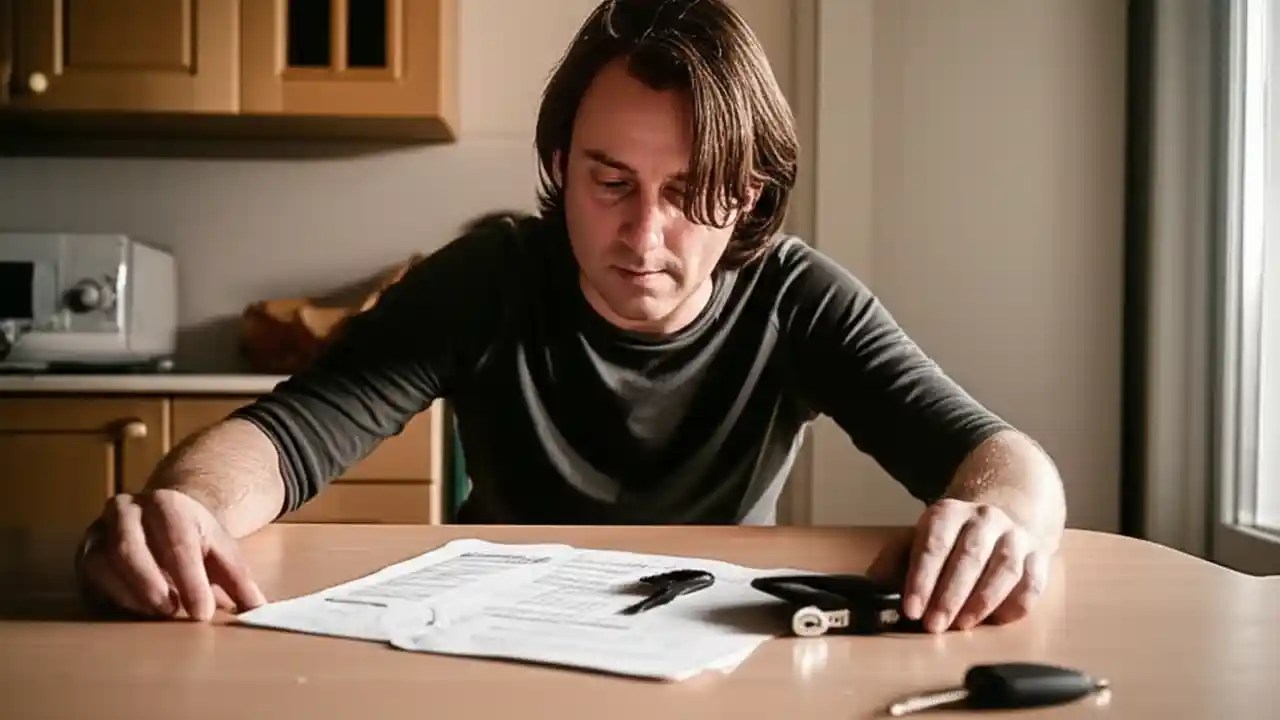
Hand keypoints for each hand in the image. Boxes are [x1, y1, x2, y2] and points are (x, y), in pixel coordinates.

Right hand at [75, 489, 266, 620]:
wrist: (162, 517)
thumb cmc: (195, 539)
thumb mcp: (222, 553)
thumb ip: (239, 579)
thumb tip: (258, 609)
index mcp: (167, 503)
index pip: (177, 541)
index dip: (190, 580)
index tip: (202, 613)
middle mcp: (126, 509)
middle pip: (131, 549)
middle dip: (153, 586)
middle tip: (174, 615)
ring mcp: (100, 530)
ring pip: (105, 564)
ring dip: (132, 595)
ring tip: (159, 613)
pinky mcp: (85, 553)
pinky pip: (91, 578)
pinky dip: (114, 598)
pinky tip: (138, 611)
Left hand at [867, 498, 1048, 632]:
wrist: (1001, 515)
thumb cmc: (952, 539)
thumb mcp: (918, 539)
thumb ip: (895, 560)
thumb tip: (874, 585)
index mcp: (948, 513)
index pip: (933, 545)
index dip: (921, 579)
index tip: (910, 608)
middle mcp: (985, 519)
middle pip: (969, 557)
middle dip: (949, 595)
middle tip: (933, 625)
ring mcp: (1015, 536)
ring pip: (1003, 568)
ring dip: (982, 601)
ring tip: (963, 625)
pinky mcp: (1039, 556)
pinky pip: (1032, 581)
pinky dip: (1016, 603)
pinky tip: (997, 620)